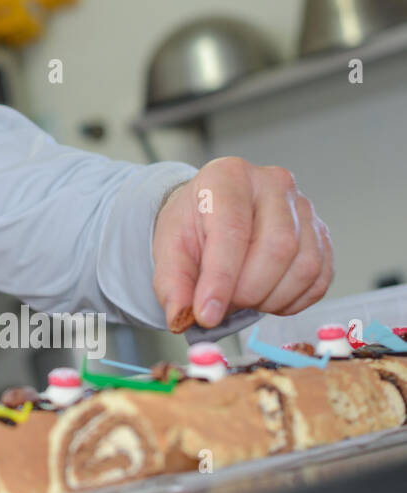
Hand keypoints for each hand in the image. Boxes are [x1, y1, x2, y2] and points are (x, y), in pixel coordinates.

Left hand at [151, 156, 332, 329]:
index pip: (232, 231)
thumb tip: (180, 317)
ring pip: (305, 266)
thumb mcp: (170, 246)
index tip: (207, 314)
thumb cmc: (194, 224)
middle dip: (248, 290)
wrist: (214, 213)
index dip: (220, 279)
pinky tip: (267, 298)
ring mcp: (303, 207)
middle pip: (278, 247)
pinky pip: (320, 278)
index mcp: (228, 176)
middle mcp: (272, 183)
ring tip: (243, 299)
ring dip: (271, 298)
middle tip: (225, 305)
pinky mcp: (322, 233)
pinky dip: (293, 300)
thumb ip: (172, 281)